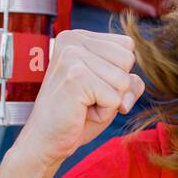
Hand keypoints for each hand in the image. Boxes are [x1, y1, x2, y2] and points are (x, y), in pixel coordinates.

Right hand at [13, 29, 144, 167]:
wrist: (46, 140)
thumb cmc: (78, 114)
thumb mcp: (110, 91)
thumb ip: (130, 80)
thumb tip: (130, 86)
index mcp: (78, 37)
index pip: (126, 46)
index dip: (119, 72)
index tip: (93, 85)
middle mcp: (72, 41)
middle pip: (127, 59)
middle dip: (116, 87)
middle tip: (87, 97)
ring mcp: (72, 57)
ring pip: (123, 80)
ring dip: (109, 101)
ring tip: (83, 104)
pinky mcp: (75, 78)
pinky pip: (114, 98)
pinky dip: (103, 113)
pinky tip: (81, 112)